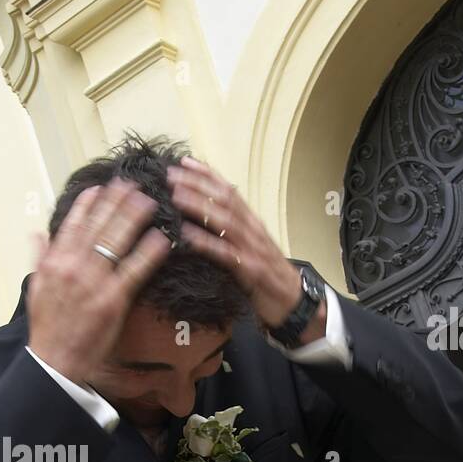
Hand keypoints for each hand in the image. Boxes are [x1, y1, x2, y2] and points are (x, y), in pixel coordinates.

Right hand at [27, 177, 172, 383]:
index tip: (101, 187)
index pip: (74, 225)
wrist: (55, 361)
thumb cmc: (47, 328)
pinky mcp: (113, 300)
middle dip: (116, 202)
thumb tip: (37, 234)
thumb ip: (39, 258)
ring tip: (149, 201)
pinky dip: (148, 252)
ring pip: (117, 241)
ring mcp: (94, 282)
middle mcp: (74, 267)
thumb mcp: (36, 288)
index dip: (89, 204)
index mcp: (55, 263)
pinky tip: (161, 238)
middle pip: (99, 226)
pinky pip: (134, 270)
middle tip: (132, 184)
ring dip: (134, 218)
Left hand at [166, 157, 324, 340]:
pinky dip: (206, 242)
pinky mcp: (250, 270)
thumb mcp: (248, 246)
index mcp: (251, 221)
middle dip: (198, 184)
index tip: (184, 161)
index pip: (229, 189)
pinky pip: (225, 253)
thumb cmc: (265, 273)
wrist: (291, 300)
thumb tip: (202, 214)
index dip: (207, 174)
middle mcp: (253, 229)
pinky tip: (188, 235)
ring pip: (225, 220)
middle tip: (172, 175)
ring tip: (176, 196)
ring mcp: (253, 248)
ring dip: (199, 206)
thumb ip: (230, 230)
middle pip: (225, 199)